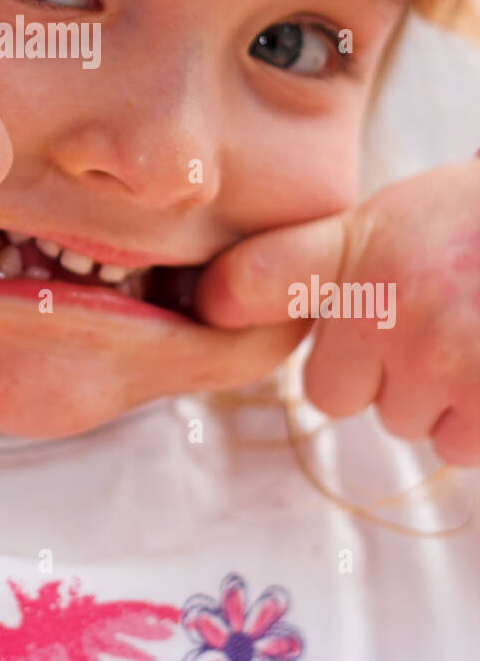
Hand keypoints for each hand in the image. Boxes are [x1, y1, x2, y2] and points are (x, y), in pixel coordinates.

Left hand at [192, 161, 479, 464]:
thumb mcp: (400, 217)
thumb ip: (327, 259)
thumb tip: (229, 300)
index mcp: (364, 248)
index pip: (260, 277)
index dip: (232, 294)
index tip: (208, 305)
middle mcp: (392, 306)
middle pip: (337, 390)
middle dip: (374, 370)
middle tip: (425, 321)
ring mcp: (447, 362)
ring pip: (402, 422)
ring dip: (432, 396)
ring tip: (473, 335)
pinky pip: (457, 443)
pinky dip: (477, 418)